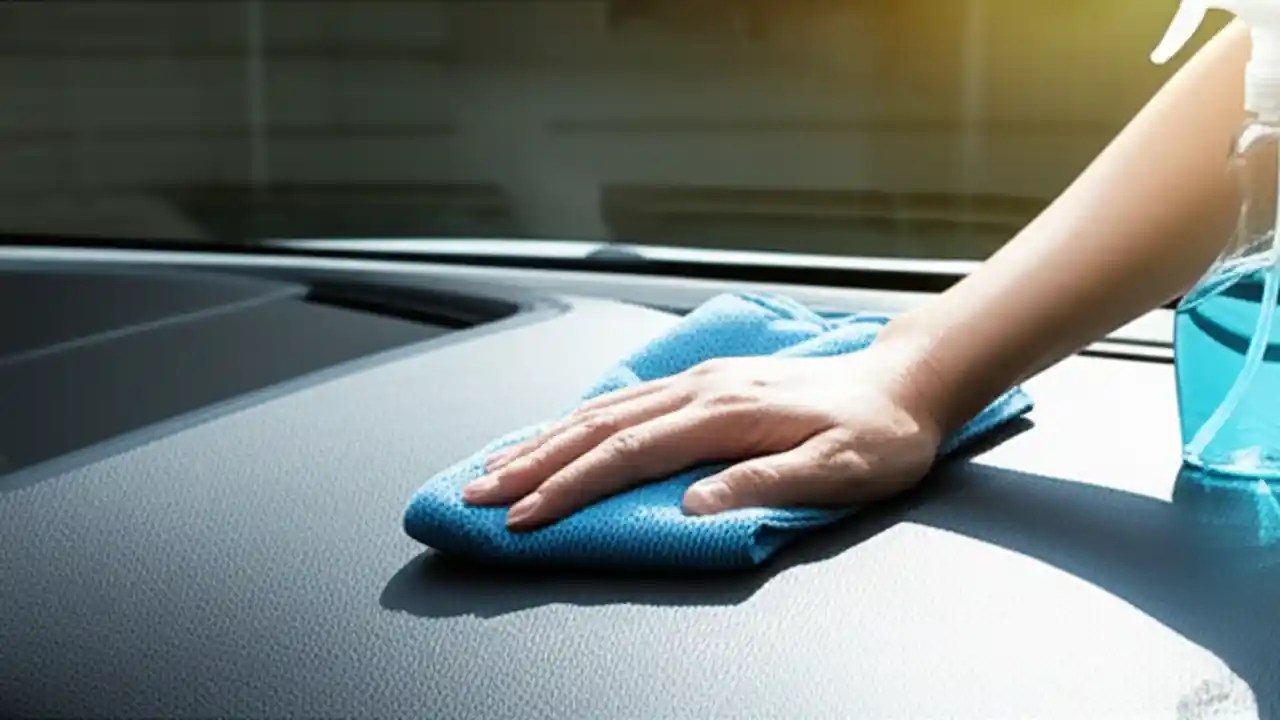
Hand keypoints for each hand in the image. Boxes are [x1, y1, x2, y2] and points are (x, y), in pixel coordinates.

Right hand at [462, 343, 946, 530]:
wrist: (903, 382)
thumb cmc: (878, 433)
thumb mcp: (839, 468)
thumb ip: (764, 483)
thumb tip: (692, 506)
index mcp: (725, 412)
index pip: (628, 452)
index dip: (571, 485)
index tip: (525, 516)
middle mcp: (700, 388)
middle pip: (597, 427)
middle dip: (532, 464)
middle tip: (477, 494)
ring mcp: (698, 380)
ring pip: (602, 409)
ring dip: (544, 441)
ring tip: (496, 468)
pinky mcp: (703, 382)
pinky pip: (625, 399)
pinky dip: (578, 420)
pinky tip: (556, 434)